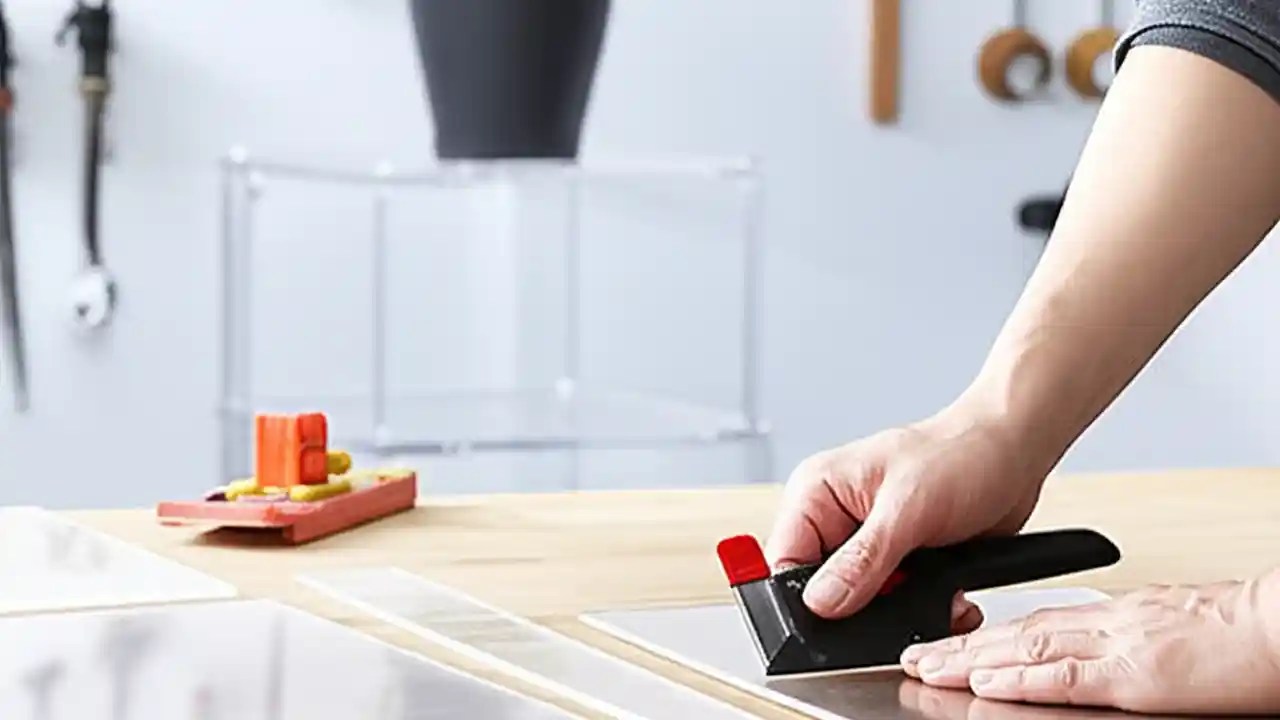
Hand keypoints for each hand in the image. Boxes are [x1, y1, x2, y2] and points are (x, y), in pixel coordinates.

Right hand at [763, 401, 1053, 619]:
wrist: (1015, 452)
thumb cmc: (961, 453)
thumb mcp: (907, 510)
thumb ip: (862, 561)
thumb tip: (820, 603)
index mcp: (817, 493)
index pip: (785, 561)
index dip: (807, 598)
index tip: (840, 618)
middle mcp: (836, 519)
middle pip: (821, 591)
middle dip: (864, 608)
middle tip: (900, 599)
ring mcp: (867, 543)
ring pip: (861, 605)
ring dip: (900, 611)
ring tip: (934, 593)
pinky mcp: (899, 561)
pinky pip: (896, 604)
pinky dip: (924, 610)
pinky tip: (949, 596)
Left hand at [900, 573, 1279, 715]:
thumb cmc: (1245, 632)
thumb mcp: (1176, 628)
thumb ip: (1131, 638)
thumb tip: (1106, 651)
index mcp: (1118, 616)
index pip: (1040, 621)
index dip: (992, 634)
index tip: (953, 640)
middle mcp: (1108, 625)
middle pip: (1019, 632)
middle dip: (963, 645)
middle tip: (915, 654)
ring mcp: (1118, 647)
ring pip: (1028, 649)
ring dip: (972, 660)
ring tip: (927, 667)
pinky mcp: (1135, 676)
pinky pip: (1065, 676)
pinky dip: (1020, 678)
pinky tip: (985, 682)